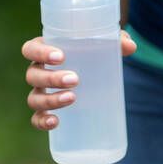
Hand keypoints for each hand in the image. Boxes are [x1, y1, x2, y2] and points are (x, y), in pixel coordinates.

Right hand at [21, 31, 137, 131]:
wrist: (92, 71)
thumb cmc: (91, 51)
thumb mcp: (103, 43)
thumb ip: (116, 41)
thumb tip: (131, 47)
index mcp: (44, 50)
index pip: (31, 49)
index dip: (40, 52)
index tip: (60, 56)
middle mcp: (38, 71)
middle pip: (33, 75)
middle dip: (51, 78)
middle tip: (75, 79)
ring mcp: (40, 92)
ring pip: (34, 98)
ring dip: (50, 100)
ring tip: (72, 98)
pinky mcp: (46, 110)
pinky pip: (37, 118)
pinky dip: (42, 121)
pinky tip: (55, 122)